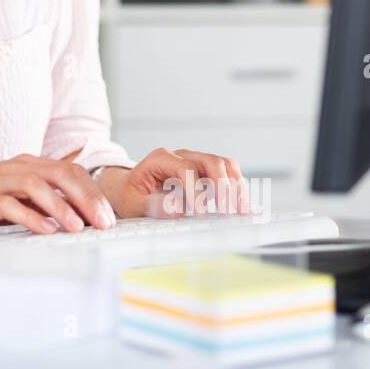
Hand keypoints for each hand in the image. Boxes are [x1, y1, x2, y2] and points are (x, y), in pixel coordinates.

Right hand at [0, 153, 116, 239]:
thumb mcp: (19, 200)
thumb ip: (45, 203)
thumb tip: (84, 219)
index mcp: (26, 165)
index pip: (69, 171)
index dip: (92, 193)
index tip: (108, 217)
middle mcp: (13, 168)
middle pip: (58, 173)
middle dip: (84, 197)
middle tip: (102, 222)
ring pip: (34, 185)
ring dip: (60, 206)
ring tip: (77, 228)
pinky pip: (8, 204)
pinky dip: (30, 217)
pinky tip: (45, 230)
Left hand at [99, 148, 249, 218]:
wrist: (127, 187)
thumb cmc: (130, 194)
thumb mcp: (133, 202)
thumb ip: (153, 205)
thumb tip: (178, 209)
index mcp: (160, 159)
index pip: (186, 168)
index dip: (196, 189)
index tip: (201, 212)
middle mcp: (181, 156)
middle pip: (211, 161)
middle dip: (223, 185)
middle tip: (230, 210)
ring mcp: (194, 161)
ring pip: (223, 164)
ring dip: (235, 185)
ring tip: (242, 209)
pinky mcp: (204, 172)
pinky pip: (226, 173)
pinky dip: (235, 187)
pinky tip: (240, 205)